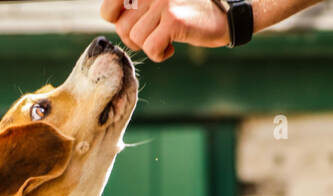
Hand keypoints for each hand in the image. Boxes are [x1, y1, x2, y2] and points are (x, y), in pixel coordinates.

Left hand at [100, 0, 229, 62]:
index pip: (108, 8)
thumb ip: (138, 7)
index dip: (115, 21)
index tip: (133, 26)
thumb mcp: (159, 2)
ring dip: (150, 47)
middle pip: (122, 28)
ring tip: (166, 41)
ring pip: (136, 39)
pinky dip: (159, 55)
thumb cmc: (189, 11)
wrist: (224, 14)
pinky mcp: (173, 20)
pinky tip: (172, 48)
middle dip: (136, 40)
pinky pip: (151, 49)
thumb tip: (115, 23)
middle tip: (154, 38)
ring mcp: (161, 3)